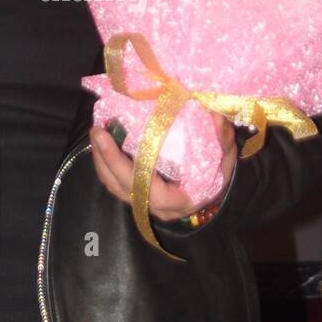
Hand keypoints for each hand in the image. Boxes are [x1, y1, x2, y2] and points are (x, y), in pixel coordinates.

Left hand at [89, 111, 237, 223]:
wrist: (215, 192)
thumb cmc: (219, 175)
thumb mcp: (225, 157)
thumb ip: (221, 138)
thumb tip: (214, 114)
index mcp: (179, 200)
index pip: (146, 189)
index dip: (124, 166)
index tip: (109, 138)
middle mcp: (158, 207)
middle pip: (122, 187)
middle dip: (105, 159)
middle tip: (97, 130)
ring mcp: (145, 204)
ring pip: (114, 187)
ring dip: (101, 161)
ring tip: (96, 134)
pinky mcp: (138, 195)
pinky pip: (115, 184)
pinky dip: (105, 164)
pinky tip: (102, 144)